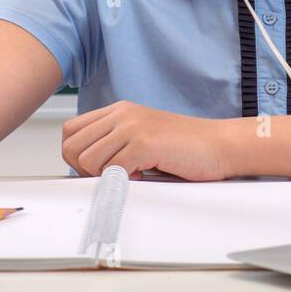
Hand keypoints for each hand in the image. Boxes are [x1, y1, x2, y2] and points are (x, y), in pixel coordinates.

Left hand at [61, 100, 234, 181]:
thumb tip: (85, 168)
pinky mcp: (144, 143)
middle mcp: (122, 114)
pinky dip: (124, 180)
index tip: (97, 168)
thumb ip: (115, 144)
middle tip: (111, 176)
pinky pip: (113, 169)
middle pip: (71, 146)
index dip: (76, 155)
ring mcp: (133, 127)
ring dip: (105, 176)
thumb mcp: (142, 137)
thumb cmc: (185, 146)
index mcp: (119, 110)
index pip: (70, 131)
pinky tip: (144, 175)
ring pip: (87, 160)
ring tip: (130, 174)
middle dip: (85, 170)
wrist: (219, 144)